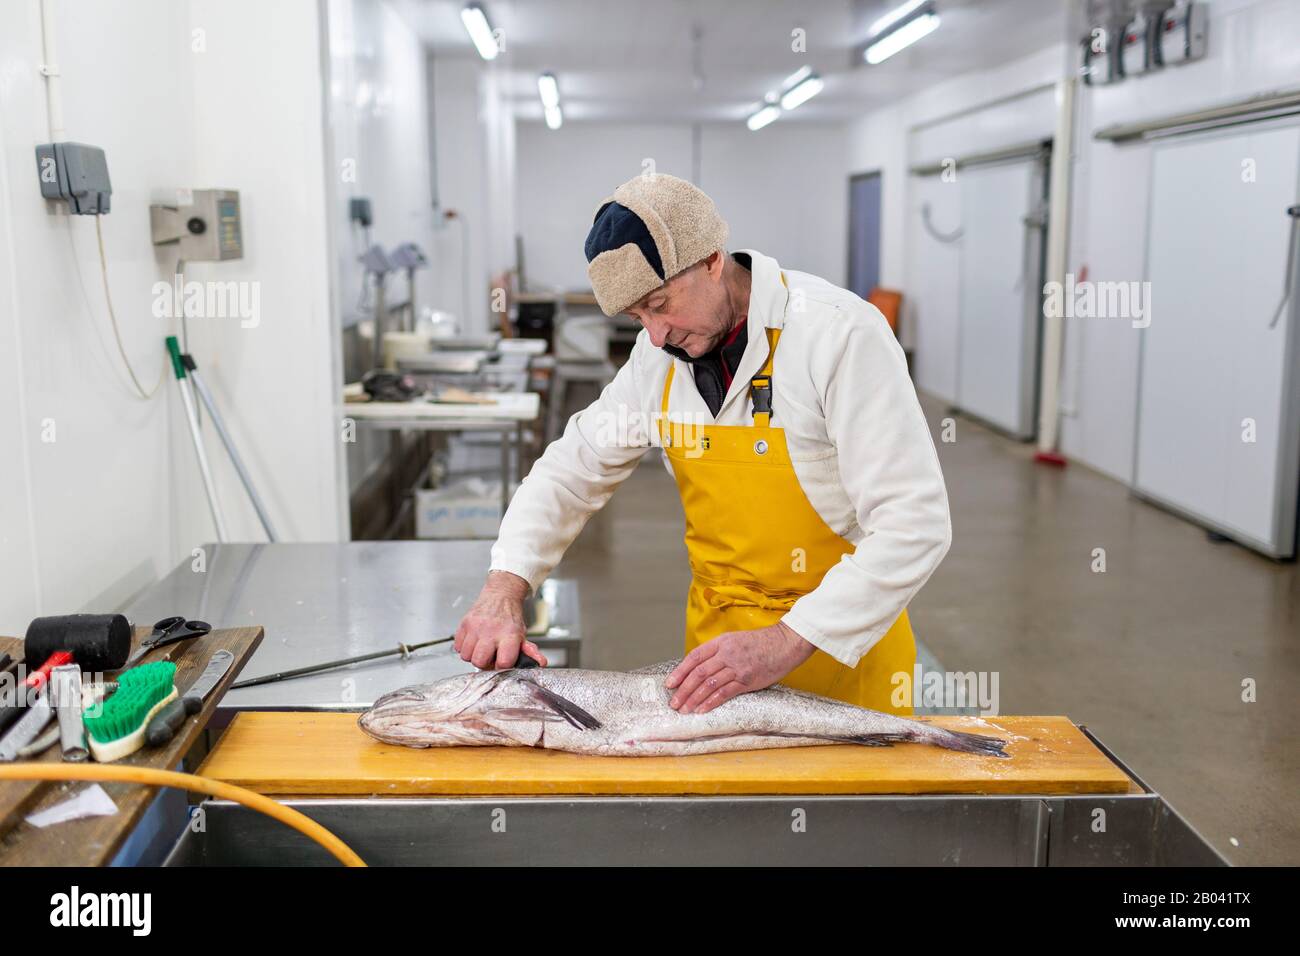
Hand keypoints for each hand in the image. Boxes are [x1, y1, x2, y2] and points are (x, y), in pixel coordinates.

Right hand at [454, 571, 548, 669]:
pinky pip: (457, 646)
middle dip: (484, 663)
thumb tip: (540, 662)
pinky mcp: (464, 624)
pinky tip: (474, 642)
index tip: (502, 662)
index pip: (503, 662)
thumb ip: (530, 651)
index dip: (502, 666)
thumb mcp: (522, 634)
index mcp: (509, 635)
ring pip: (466, 656)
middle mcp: (491, 631)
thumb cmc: (510, 617)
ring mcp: (475, 627)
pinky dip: (464, 647)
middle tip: (489, 656)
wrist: (501, 595)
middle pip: (479, 661)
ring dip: (473, 655)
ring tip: (481, 648)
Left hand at [664, 620, 815, 713]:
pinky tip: (702, 710)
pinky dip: (711, 702)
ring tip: (684, 710)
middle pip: (699, 673)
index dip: (680, 671)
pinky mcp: (747, 680)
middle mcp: (726, 654)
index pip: (694, 657)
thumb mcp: (735, 640)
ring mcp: (737, 667)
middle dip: (683, 689)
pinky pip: (725, 693)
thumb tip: (699, 669)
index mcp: (721, 642)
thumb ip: (718, 652)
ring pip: (709, 684)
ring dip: (694, 699)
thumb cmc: (760, 643)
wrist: (784, 644)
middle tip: (674, 703)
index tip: (669, 684)